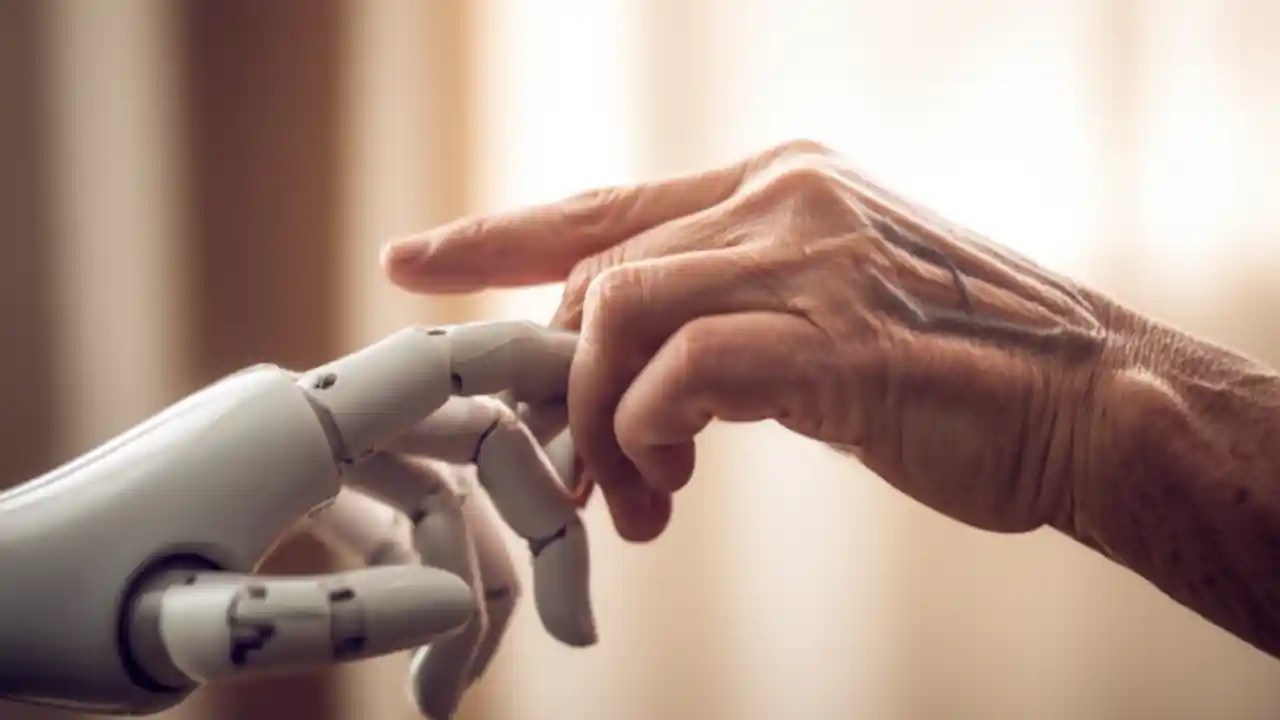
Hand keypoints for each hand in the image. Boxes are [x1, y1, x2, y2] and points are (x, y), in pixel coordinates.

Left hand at [380, 141, 1119, 541]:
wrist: (1088, 403)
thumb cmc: (951, 373)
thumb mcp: (822, 317)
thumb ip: (726, 318)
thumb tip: (627, 376)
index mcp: (777, 185)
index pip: (605, 205)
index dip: (499, 234)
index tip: (418, 259)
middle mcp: (785, 199)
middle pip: (597, 277)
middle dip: (562, 391)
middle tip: (577, 480)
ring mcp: (812, 259)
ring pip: (621, 315)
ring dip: (602, 424)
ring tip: (636, 502)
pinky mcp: (837, 337)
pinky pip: (688, 370)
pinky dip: (653, 431)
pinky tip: (675, 485)